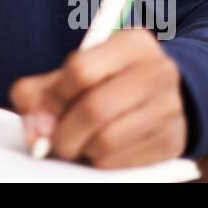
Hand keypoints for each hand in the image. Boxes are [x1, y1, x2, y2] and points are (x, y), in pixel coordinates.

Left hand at [9, 28, 186, 167]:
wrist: (168, 98)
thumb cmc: (111, 82)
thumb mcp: (77, 72)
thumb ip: (41, 92)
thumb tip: (35, 130)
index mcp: (132, 43)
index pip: (81, 70)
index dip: (54, 97)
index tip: (44, 112)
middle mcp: (157, 71)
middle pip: (93, 109)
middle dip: (63, 133)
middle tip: (53, 141)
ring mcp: (169, 108)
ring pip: (106, 141)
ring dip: (82, 149)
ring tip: (80, 143)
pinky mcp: (171, 141)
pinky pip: (121, 163)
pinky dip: (101, 162)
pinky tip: (100, 151)